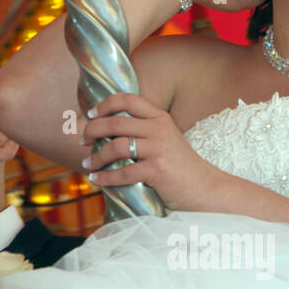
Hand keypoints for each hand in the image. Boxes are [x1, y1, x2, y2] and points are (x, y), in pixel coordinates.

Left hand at [79, 92, 221, 210]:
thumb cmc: (181, 168)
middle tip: (83, 141)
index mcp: (160, 118)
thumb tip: (109, 133)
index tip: (91, 114)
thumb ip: (145, 132)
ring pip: (115, 147)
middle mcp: (159, 128)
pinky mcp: (157, 169)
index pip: (128, 99)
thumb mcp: (166, 140)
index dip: (105, 104)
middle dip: (92, 131)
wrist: (205, 189)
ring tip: (87, 164)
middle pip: (115, 123)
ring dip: (95, 157)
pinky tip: (96, 180)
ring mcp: (158, 148)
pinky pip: (122, 172)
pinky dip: (105, 177)